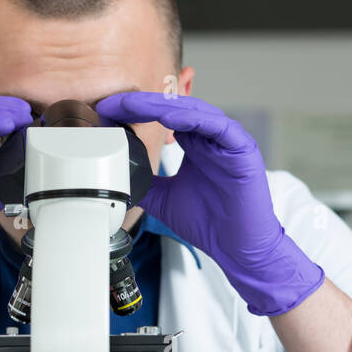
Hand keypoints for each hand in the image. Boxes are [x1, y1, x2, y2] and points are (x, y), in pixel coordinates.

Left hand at [96, 93, 324, 316]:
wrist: (237, 248)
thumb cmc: (210, 223)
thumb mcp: (163, 199)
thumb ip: (144, 183)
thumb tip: (117, 178)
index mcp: (195, 145)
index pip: (164, 118)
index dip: (137, 112)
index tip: (109, 111)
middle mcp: (211, 139)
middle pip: (176, 109)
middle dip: (143, 104)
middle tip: (115, 103)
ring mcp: (227, 142)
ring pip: (195, 112)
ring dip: (164, 107)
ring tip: (137, 105)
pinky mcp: (243, 150)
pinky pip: (218, 127)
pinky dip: (195, 119)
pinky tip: (172, 117)